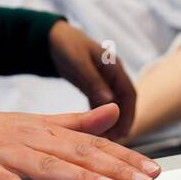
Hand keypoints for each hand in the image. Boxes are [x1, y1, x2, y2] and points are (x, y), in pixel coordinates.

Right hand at [0, 101, 159, 179]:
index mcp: (51, 131)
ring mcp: (11, 155)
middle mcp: (35, 140)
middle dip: (116, 170)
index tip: (152, 169)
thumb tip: (113, 112)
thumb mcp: (41, 123)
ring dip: (81, 179)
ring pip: (50, 167)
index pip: (96, 144)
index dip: (126, 157)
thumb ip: (78, 122)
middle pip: (81, 155)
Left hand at [48, 19, 136, 140]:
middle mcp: (112, 74)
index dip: (129, 115)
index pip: (129, 94)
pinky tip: (94, 130)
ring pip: (113, 105)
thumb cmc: (66, 45)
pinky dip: (99, 117)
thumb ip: (93, 82)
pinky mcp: (94, 84)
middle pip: (124, 102)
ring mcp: (104, 80)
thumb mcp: (79, 62)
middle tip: (115, 143)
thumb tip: (109, 102)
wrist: (51, 36)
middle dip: (122, 123)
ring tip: (105, 142)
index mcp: (114, 67)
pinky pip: (101, 103)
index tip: (124, 133)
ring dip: (111, 122)